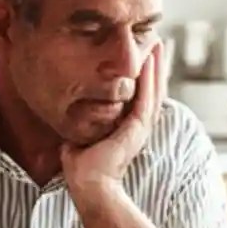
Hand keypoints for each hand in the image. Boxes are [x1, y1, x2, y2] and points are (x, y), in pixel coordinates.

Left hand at [61, 40, 165, 189]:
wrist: (88, 185)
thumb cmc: (81, 168)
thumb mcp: (79, 137)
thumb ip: (79, 125)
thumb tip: (67, 118)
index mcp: (126, 127)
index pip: (138, 95)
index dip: (143, 76)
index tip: (142, 56)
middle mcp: (137, 126)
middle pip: (152, 89)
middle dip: (155, 66)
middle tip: (157, 42)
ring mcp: (140, 127)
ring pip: (154, 90)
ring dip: (157, 66)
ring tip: (159, 44)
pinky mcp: (137, 128)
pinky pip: (146, 98)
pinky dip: (150, 79)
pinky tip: (151, 61)